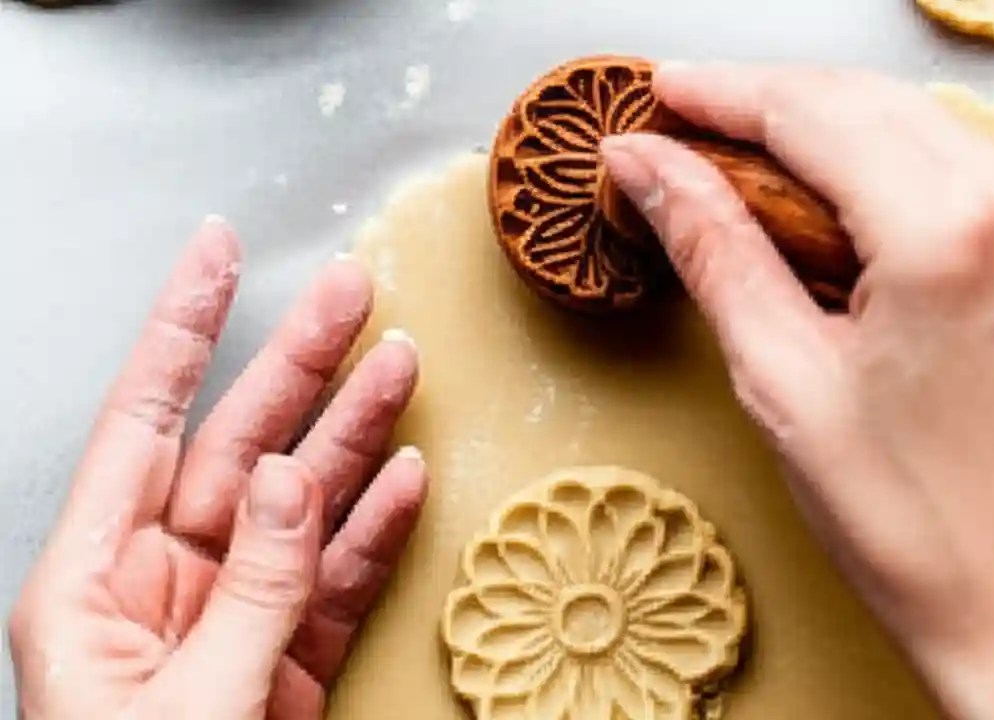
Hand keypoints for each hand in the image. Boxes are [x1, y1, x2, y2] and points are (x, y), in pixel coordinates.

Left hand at [9, 219, 424, 718]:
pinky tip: (405, 476)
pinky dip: (375, 526)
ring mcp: (229, 619)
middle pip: (238, 446)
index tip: (216, 255)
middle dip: (295, 366)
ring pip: (300, 503)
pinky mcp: (283, 660)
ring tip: (402, 367)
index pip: (144, 424)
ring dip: (353, 436)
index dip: (182, 331)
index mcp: (92, 582)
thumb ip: (250, 588)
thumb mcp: (190, 706)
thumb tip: (290, 479)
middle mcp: (157, 584)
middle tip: (350, 293)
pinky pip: (333, 576)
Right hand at [601, 65, 993, 719]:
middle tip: (682, 130)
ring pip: (913, 123)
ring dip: (823, 131)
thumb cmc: (923, 529)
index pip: (810, 110)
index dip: (719, 93)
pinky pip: (958, 166)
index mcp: (951, 231)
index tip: (659, 93)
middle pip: (862, 99)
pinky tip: (830, 205)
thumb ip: (714, 250)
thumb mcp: (786, 382)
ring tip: (741, 172)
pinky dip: (883, 166)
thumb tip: (650, 167)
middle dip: (764, 104)